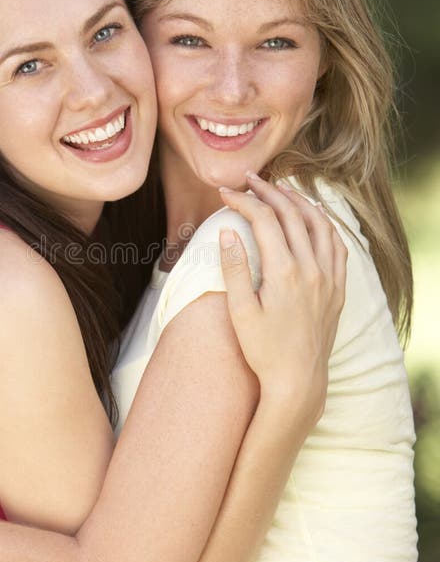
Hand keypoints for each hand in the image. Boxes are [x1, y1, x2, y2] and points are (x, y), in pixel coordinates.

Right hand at [218, 173, 346, 428]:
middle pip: (292, 213)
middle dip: (268, 191)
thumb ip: (234, 268)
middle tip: (248, 180)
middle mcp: (311, 269)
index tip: (224, 194)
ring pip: (318, 223)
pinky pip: (336, 244)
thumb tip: (227, 231)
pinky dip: (323, 223)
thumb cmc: (263, 350)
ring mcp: (329, 277)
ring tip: (279, 189)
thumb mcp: (240, 312)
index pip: (264, 220)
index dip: (243, 201)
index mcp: (284, 272)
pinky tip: (313, 216)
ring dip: (298, 200)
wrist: (298, 381)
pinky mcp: (337, 288)